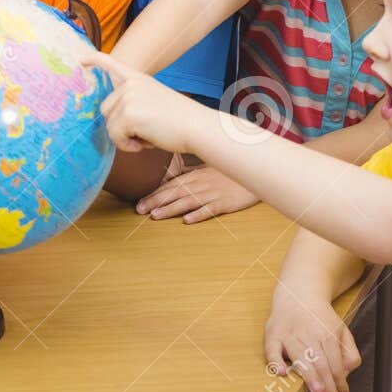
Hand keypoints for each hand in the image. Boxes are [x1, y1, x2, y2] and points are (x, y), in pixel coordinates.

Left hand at [77, 50, 215, 155]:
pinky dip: (127, 145)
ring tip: (147, 136)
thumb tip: (111, 119)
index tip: (81, 61)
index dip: (95, 60)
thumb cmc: (179, 121)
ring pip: (109, 125)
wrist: (197, 127)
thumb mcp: (154, 101)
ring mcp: (128, 98)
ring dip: (125, 137)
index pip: (112, 64)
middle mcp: (130, 85)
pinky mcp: (127, 115)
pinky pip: (115, 136)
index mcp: (138, 79)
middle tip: (143, 131)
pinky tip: (144, 144)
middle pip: (105, 109)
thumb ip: (133, 102)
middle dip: (119, 124)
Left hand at [135, 165, 259, 222]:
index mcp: (194, 177)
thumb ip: (189, 175)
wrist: (253, 173)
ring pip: (187, 202)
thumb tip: (171, 179)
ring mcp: (211, 194)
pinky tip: (187, 221)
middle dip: (155, 202)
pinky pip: (209, 209)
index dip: (153, 194)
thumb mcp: (206, 171)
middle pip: (174, 194)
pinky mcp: (224, 203)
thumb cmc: (228, 173)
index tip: (138, 202)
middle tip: (139, 210)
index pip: (169, 186)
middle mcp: (199, 185)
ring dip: (170, 209)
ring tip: (156, 216)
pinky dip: (198, 215)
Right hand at [264, 285, 361, 391]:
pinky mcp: (272, 334)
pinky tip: (282, 373)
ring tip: (316, 390)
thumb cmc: (320, 318)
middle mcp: (308, 333)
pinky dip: (275, 361)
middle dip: (328, 385)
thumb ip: (348, 352)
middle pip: (320, 362)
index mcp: (327, 333)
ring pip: (300, 357)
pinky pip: (271, 350)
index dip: (340, 380)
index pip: (335, 362)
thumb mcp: (341, 330)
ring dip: (308, 374)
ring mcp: (288, 334)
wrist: (298, 292)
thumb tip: (345, 373)